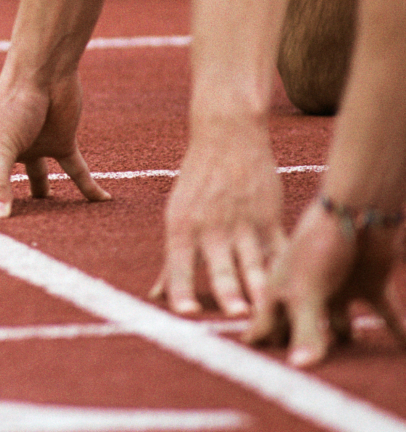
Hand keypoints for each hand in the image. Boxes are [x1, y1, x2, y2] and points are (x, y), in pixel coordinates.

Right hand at [0, 71, 109, 211]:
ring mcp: (34, 146)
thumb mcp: (0, 148)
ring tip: (42, 216)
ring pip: (36, 177)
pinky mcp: (61, 142)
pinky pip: (76, 171)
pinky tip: (103, 199)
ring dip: (40, 195)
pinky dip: (89, 187)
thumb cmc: (12, 104)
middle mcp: (7, 150)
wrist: (45, 72)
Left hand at [150, 130, 284, 317]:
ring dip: (261, 288)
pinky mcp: (269, 217)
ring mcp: (243, 221)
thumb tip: (156, 294)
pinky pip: (279, 249)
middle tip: (236, 316)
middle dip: (229, 292)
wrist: (227, 135)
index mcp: (181, 225)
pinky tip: (295, 290)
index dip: (182, 289)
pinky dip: (286, 271)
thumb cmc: (197, 181)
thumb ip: (172, 259)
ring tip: (269, 312)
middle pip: (220, 266)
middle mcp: (211, 226)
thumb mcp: (178, 216)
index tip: (187, 314)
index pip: (178, 263)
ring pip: (254, 262)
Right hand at [245, 199, 405, 366]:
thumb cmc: (318, 245)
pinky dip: (398, 331)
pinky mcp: (368, 285)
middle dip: (305, 351)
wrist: (358, 208)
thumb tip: (300, 369)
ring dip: (348, 343)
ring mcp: (336, 290)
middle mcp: (305, 294)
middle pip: (301, 331)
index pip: (264, 328)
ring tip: (356, 365)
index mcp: (279, 291)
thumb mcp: (307, 291)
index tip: (261, 372)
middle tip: (310, 379)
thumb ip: (305, 330)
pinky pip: (386, 315)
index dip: (262, 348)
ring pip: (340, 328)